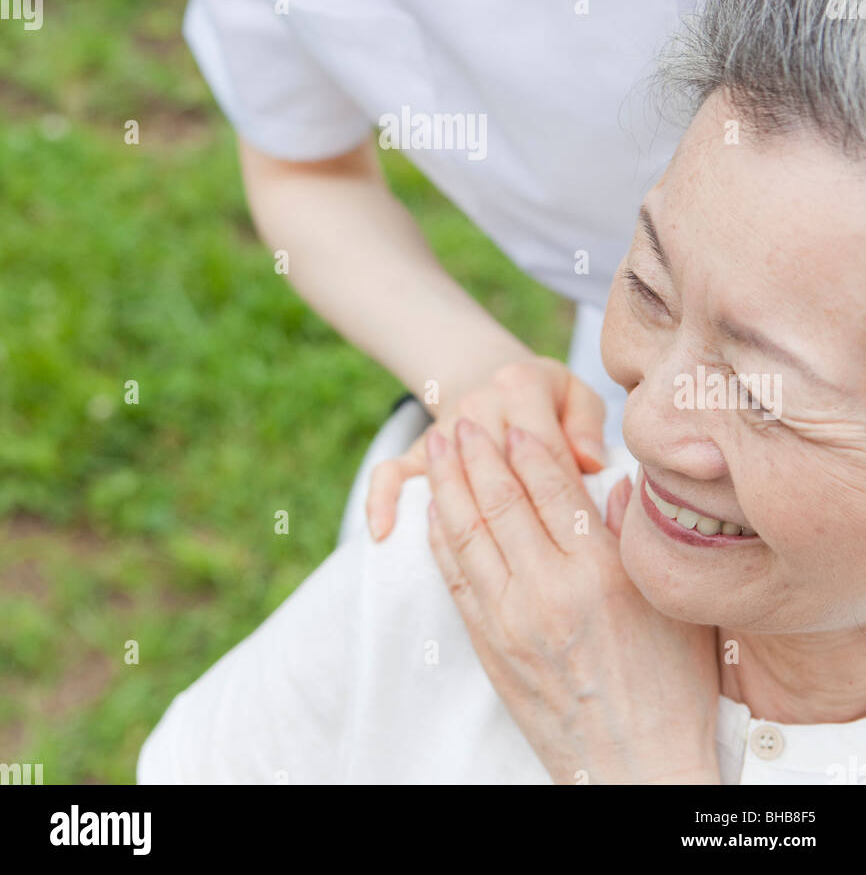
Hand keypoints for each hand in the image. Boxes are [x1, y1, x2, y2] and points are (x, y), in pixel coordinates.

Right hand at [366, 357, 606, 540]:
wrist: (490, 377)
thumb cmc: (548, 399)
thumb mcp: (577, 397)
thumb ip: (589, 428)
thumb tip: (592, 463)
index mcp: (522, 384)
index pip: (547, 448)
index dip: (569, 491)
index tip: (588, 537)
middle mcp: (478, 401)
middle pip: (501, 470)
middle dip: (524, 517)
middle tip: (548, 562)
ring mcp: (444, 428)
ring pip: (455, 479)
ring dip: (468, 516)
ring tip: (488, 561)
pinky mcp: (417, 452)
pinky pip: (391, 475)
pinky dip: (382, 501)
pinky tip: (383, 533)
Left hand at [425, 418, 720, 785]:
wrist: (638, 770)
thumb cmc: (674, 689)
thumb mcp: (676, 604)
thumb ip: (638, 537)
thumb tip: (610, 481)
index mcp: (602, 572)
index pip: (551, 487)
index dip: (528, 444)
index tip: (514, 416)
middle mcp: (550, 590)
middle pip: (501, 499)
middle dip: (477, 451)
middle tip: (463, 415)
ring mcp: (512, 620)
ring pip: (468, 532)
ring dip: (449, 482)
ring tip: (439, 443)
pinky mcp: (490, 648)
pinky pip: (456, 577)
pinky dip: (442, 537)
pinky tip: (436, 510)